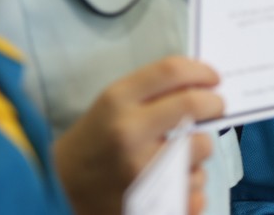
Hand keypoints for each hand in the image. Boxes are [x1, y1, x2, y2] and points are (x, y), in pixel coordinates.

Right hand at [53, 56, 224, 214]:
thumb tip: (205, 83)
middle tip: (216, 108)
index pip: (172, 71)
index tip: (213, 79)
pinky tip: (180, 179)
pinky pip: (196, 188)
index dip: (202, 71)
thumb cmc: (95, 140)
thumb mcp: (113, 104)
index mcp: (117, 100)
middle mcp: (128, 132)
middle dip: (215, 104)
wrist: (58, 188)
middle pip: (195, 104)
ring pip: (202, 148)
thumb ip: (153, 91)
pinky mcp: (148, 202)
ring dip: (203, 148)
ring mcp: (139, 169)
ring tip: (185, 151)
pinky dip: (195, 183)